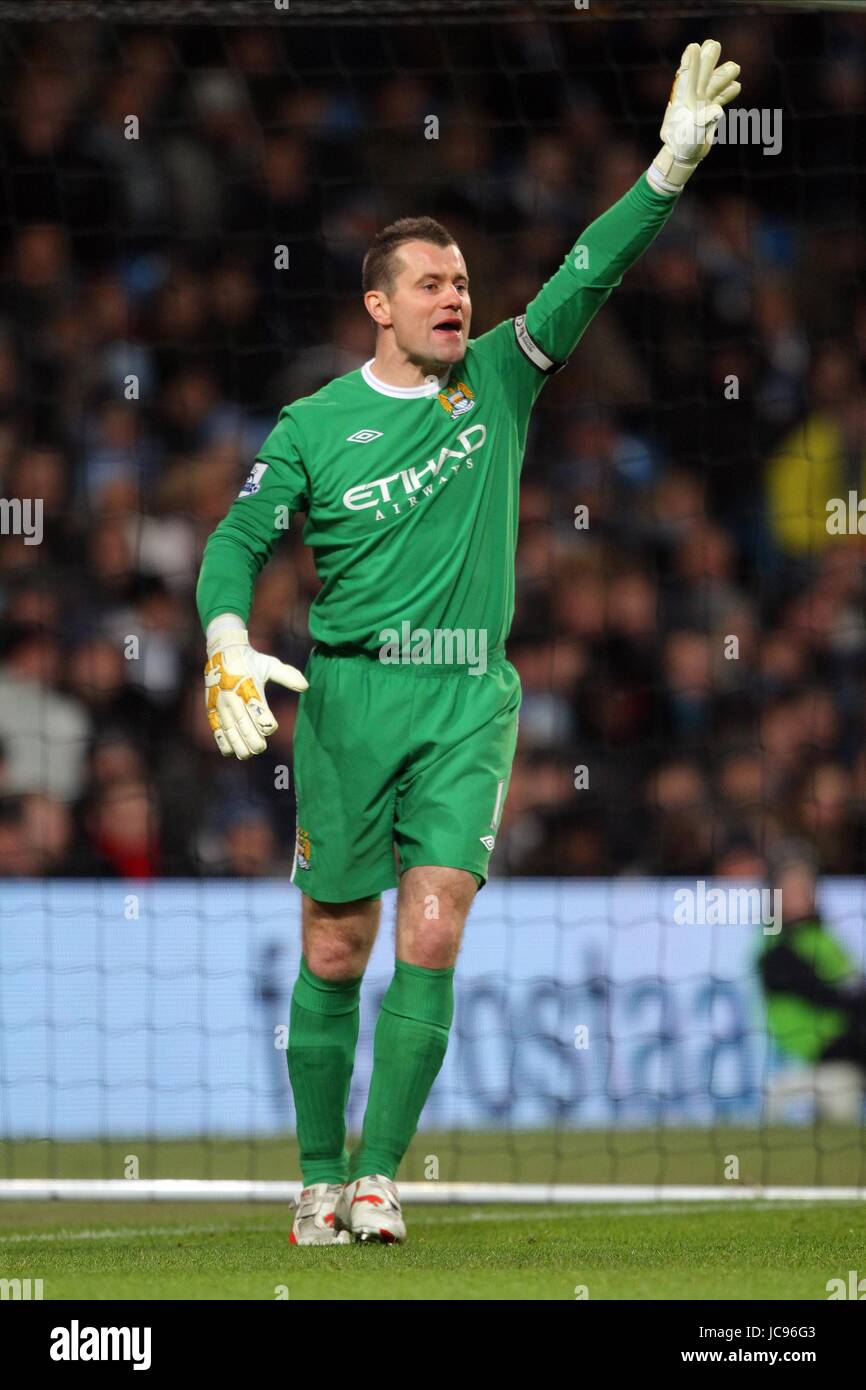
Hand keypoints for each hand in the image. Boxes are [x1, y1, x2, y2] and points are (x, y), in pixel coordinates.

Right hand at [204, 615, 307, 758]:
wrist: (222, 652)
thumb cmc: (251, 661)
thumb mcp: (270, 664)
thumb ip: (287, 676)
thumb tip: (306, 686)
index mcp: (249, 686)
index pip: (258, 707)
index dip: (265, 720)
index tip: (271, 728)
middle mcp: (234, 696)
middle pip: (243, 722)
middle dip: (251, 738)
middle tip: (260, 748)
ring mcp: (221, 704)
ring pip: (229, 728)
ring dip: (237, 743)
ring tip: (246, 754)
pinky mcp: (212, 708)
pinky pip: (216, 727)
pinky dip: (222, 740)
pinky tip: (230, 751)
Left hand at [649, 39, 740, 192]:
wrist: (683, 157)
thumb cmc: (683, 147)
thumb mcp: (690, 136)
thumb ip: (702, 122)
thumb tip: (717, 110)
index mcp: (683, 102)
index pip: (688, 79)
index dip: (691, 64)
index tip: (694, 47)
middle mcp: (691, 100)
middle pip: (701, 77)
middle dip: (708, 61)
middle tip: (713, 44)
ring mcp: (700, 105)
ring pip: (712, 86)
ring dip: (722, 76)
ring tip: (735, 67)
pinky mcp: (707, 112)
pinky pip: (718, 98)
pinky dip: (727, 92)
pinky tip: (736, 86)